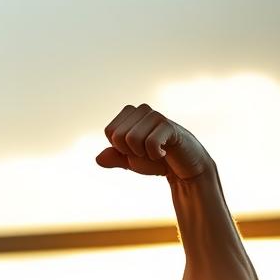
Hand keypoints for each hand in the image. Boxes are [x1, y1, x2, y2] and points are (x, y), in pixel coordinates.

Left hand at [96, 103, 212, 181]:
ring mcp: (156, 116)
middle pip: (118, 136)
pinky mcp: (169, 125)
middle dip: (130, 152)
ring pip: (132, 139)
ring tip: (156, 151)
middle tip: (147, 152)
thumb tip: (98, 158)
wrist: (181, 169)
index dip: (120, 148)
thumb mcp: (130, 161)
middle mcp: (142, 110)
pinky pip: (150, 143)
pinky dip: (155, 155)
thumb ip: (114, 158)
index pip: (110, 131)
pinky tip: (165, 152)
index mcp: (130, 114)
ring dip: (143, 154)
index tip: (135, 150)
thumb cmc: (155, 161)